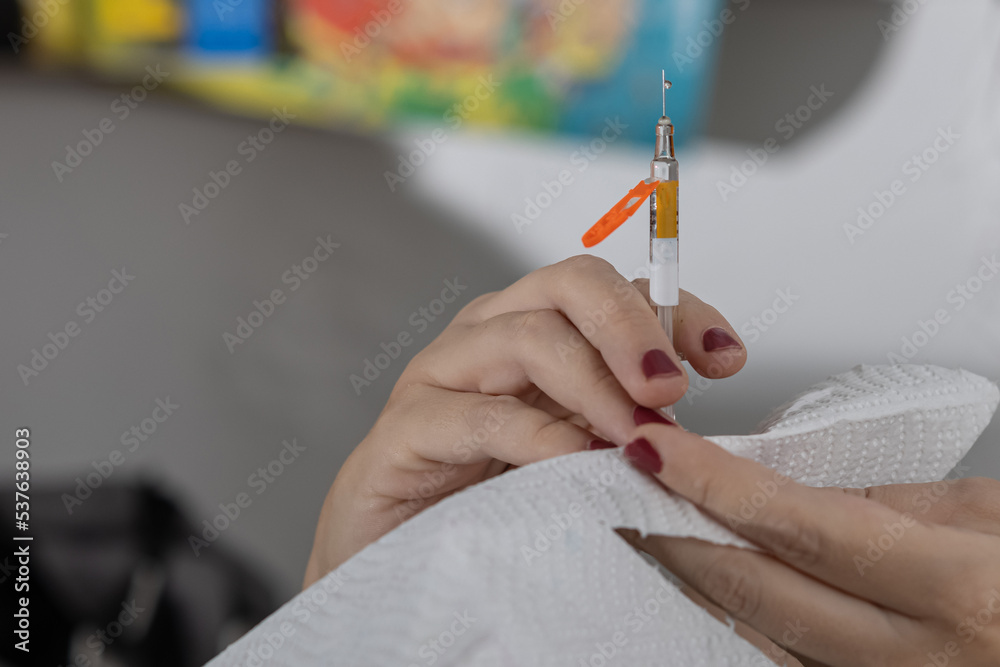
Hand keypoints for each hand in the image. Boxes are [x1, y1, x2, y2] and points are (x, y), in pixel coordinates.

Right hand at [304, 255, 746, 585]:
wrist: (395, 550)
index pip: (614, 286)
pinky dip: (539, 437)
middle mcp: (490, 333)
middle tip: (670, 390)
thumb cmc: (487, 495)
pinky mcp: (408, 427)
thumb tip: (685, 413)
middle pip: (571, 284)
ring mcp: (444, 374)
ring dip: (596, 386)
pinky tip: (575, 464)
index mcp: (534, 328)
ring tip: (636, 439)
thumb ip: (621, 418)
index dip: (676, 311)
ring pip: (530, 337)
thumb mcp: (574, 445)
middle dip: (634, 328)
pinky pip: (482, 415)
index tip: (726, 359)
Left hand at [621, 424, 999, 665]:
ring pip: (757, 641)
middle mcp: (921, 664)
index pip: (800, 526)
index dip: (714, 483)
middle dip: (677, 534)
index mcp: (963, 595)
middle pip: (758, 591)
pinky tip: (707, 593)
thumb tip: (796, 488)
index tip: (655, 448)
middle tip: (624, 489)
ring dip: (694, 583)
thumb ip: (895, 505)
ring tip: (648, 531)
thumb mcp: (998, 517)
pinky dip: (737, 629)